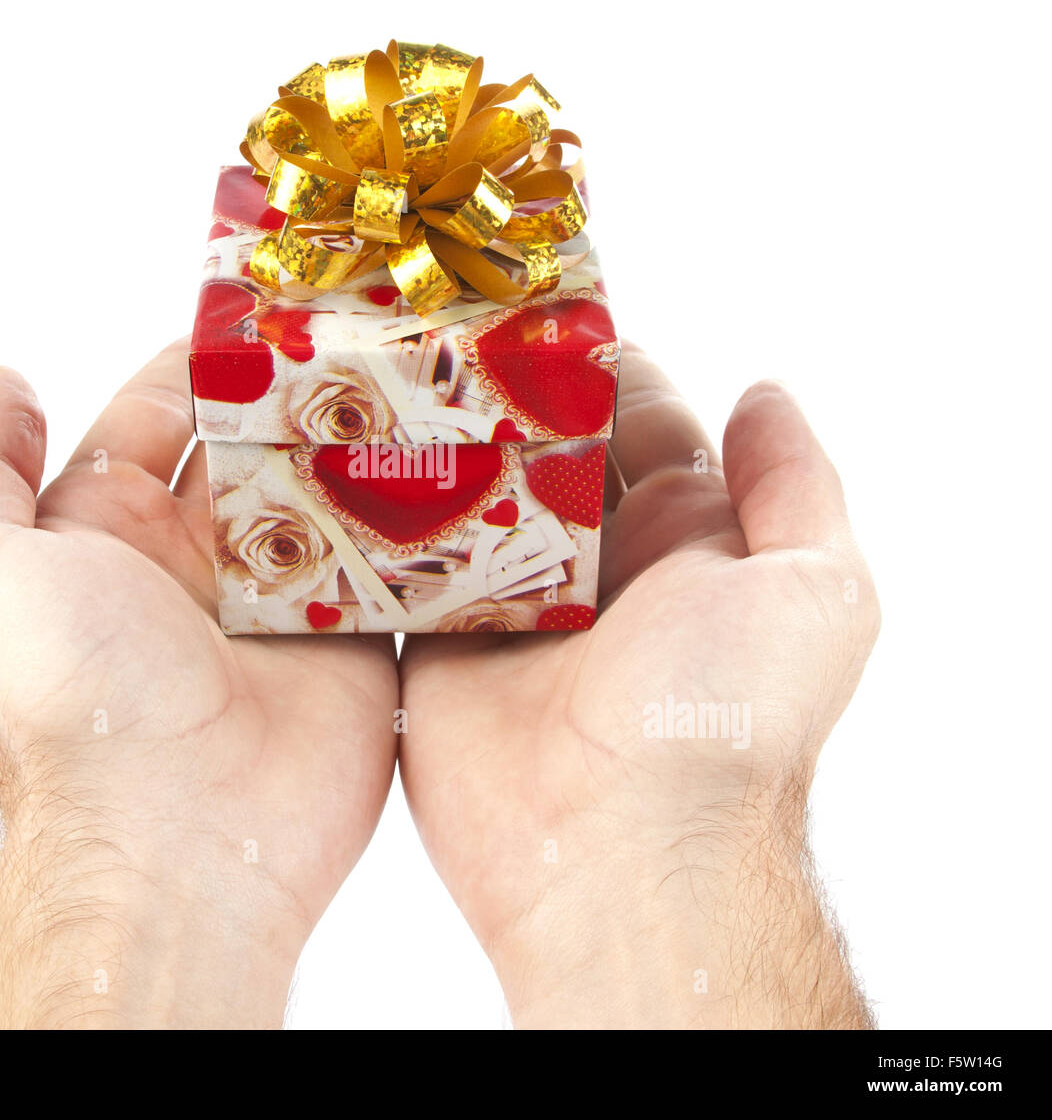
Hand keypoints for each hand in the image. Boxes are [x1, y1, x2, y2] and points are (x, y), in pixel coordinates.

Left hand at [0, 341, 397, 1027]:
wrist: (183, 832)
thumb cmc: (71, 697)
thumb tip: (8, 381)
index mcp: (110, 533)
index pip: (157, 416)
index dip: (199, 360)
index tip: (259, 306)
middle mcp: (195, 562)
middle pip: (250, 448)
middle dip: (293, 392)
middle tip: (357, 327)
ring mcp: (278, 602)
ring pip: (325, 495)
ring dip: (359, 443)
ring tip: (416, 374)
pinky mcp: (350, 640)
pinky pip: (385, 561)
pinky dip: (410, 517)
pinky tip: (452, 459)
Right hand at [399, 343, 879, 1027]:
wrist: (617, 853)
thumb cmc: (728, 719)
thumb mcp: (812, 590)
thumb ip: (794, 485)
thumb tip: (764, 390)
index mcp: (683, 541)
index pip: (640, 422)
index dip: (600, 363)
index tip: (545, 304)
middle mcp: (595, 567)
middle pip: (545, 452)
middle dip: (508, 391)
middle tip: (445, 319)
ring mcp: (511, 607)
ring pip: (471, 500)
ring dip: (438, 444)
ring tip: (383, 364)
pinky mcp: (438, 649)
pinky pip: (406, 570)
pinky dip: (383, 522)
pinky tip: (345, 457)